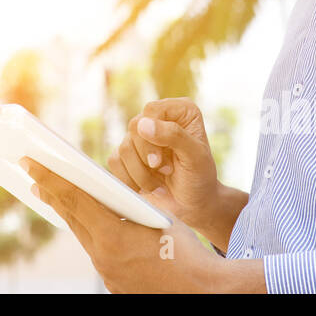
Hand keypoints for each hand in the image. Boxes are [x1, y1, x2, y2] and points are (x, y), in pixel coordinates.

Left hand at [20, 156, 220, 292]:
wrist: (205, 290)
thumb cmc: (187, 249)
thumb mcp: (160, 213)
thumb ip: (131, 201)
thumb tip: (112, 189)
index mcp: (112, 237)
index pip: (73, 199)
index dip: (50, 178)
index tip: (30, 162)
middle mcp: (103, 258)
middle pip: (71, 218)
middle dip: (51, 193)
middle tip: (32, 173)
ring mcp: (107, 274)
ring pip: (83, 236)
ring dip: (69, 214)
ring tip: (52, 196)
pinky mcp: (115, 284)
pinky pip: (98, 253)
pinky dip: (91, 234)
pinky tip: (89, 225)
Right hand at [108, 98, 220, 232]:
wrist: (193, 205)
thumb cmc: (200, 178)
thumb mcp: (196, 157)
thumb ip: (174, 135)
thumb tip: (143, 124)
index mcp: (179, 111)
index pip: (152, 110)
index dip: (153, 135)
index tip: (162, 161)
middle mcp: (158, 119)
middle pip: (134, 127)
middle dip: (147, 158)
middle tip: (166, 171)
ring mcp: (141, 137)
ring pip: (123, 148)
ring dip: (140, 174)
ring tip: (159, 185)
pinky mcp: (127, 155)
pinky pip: (114, 162)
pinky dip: (129, 180)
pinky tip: (146, 188)